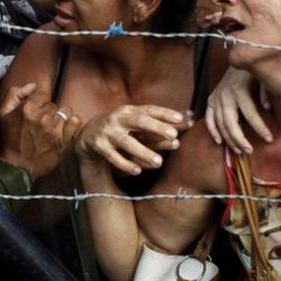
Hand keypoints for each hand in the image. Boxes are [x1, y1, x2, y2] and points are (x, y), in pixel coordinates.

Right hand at [0, 83, 80, 179]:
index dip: (38, 102)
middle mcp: (42, 117)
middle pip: (53, 104)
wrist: (17, 166)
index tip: (35, 112)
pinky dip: (72, 124)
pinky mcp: (64, 140)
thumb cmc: (10, 140)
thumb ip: (15, 94)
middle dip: (48, 112)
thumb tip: (32, 86)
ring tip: (52, 127)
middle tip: (41, 123)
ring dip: (59, 118)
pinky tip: (64, 129)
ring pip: (65, 111)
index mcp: (27, 108)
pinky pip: (76, 121)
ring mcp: (55, 129)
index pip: (42, 94)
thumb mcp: (3, 113)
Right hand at [75, 105, 191, 174]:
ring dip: (143, 152)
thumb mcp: (137, 121)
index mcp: (130, 111)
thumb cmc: (122, 128)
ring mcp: (108, 133)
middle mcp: (118, 119)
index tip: (181, 119)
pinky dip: (125, 164)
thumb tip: (191, 116)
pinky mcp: (99, 147)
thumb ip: (161, 121)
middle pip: (138, 121)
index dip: (165, 113)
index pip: (149, 110)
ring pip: (126, 142)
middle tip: (173, 136)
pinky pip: (113, 157)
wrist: (88, 136)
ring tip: (158, 162)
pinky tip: (138, 171)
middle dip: (155, 127)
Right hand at [205, 67, 271, 154]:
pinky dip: (212, 130)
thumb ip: (265, 91)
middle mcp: (225, 95)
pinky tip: (220, 142)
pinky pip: (209, 118)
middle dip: (240, 139)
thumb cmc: (254, 70)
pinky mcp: (210, 100)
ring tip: (240, 150)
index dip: (260, 128)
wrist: (237, 58)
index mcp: (239, 89)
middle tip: (249, 151)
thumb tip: (267, 108)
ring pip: (220, 124)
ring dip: (229, 139)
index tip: (269, 139)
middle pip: (231, 123)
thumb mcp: (262, 77)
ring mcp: (216, 98)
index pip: (250, 113)